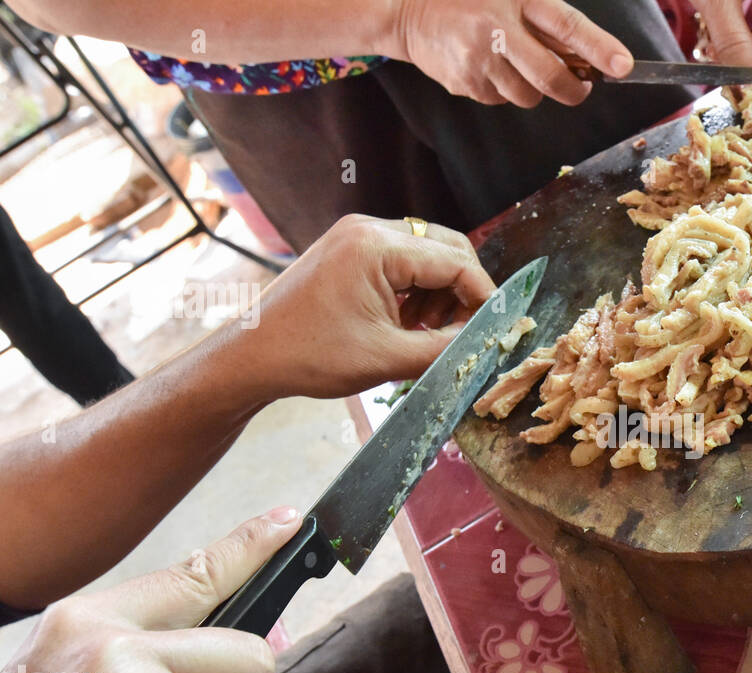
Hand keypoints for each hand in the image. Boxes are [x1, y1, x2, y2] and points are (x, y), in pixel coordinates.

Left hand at [236, 214, 496, 401]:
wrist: (251, 355)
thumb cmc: (310, 356)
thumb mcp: (388, 359)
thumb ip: (445, 349)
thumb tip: (485, 343)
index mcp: (376, 247)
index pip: (455, 260)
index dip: (483, 296)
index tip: (494, 328)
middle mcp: (368, 229)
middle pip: (445, 247)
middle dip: (462, 290)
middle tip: (463, 330)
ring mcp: (355, 235)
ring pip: (425, 253)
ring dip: (439, 292)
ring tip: (426, 332)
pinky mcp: (348, 248)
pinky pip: (400, 260)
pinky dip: (414, 289)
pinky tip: (406, 322)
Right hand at [391, 0, 633, 106]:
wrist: (409, 12)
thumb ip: (545, 22)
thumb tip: (586, 56)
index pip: (567, 26)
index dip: (598, 48)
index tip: (623, 66)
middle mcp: (498, 30)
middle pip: (551, 77)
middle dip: (573, 89)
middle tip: (581, 86)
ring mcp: (480, 60)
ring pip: (528, 96)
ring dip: (533, 89)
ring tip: (516, 64)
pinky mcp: (465, 83)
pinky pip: (500, 100)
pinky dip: (503, 89)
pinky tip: (488, 67)